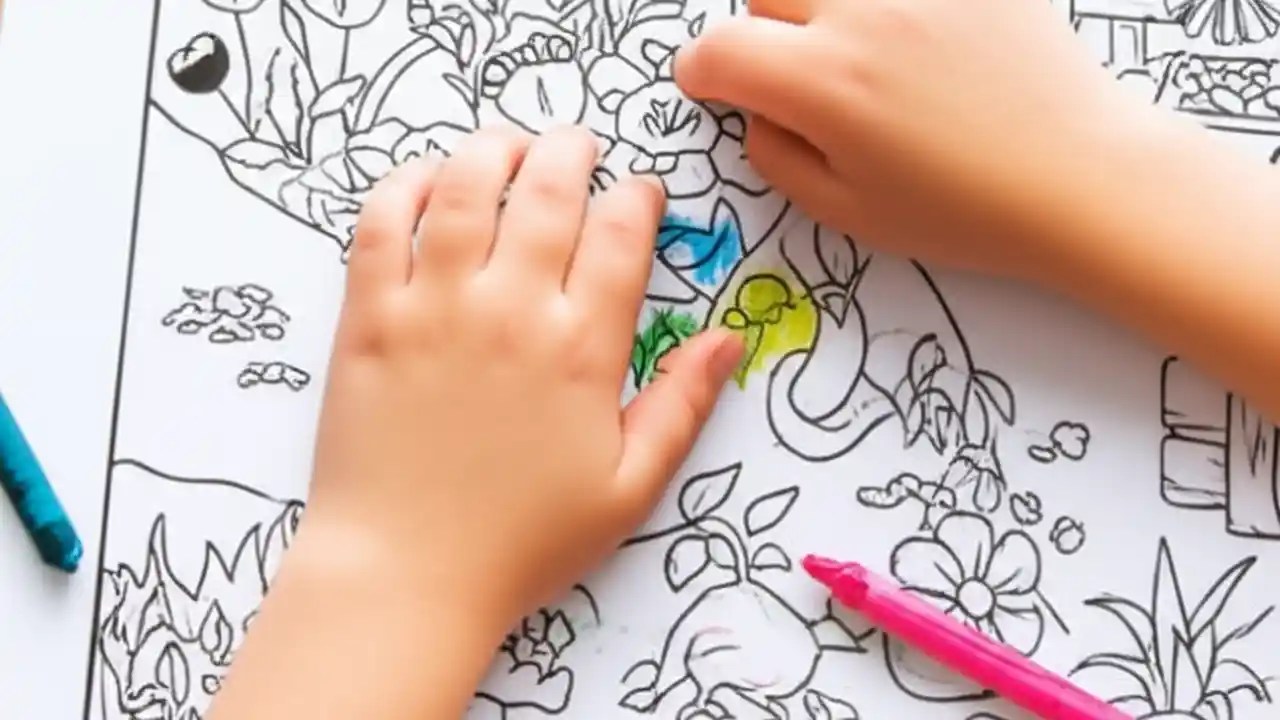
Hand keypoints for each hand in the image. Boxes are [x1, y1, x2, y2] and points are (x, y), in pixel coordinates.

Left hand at [308, 125, 742, 625]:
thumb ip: (683, 406)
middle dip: (571, 151)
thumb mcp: (628, 488)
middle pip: (548, 188)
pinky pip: (381, 222)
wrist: (404, 575)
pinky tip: (426, 183)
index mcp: (582, 350)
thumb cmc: (520, 542)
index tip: (639, 194)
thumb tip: (728, 339)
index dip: (637, 197)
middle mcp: (511, 311)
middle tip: (577, 148)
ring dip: (493, 149)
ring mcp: (433, 307)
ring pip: (464, 185)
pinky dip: (403, 184)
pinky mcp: (368, 317)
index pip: (620, 234)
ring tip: (508, 148)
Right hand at [675, 0, 1162, 282]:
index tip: (710, 85)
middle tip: (799, 74)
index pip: (718, 50)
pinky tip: (920, 39)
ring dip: (824, 8)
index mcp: (823, 83)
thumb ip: (777, 159)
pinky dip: (894, 7)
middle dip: (764, 31)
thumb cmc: (966, 212)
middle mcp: (863, 12)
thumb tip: (757, 115)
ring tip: (863, 53)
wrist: (1082, 179)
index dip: (700, 72)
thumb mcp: (849, 214)